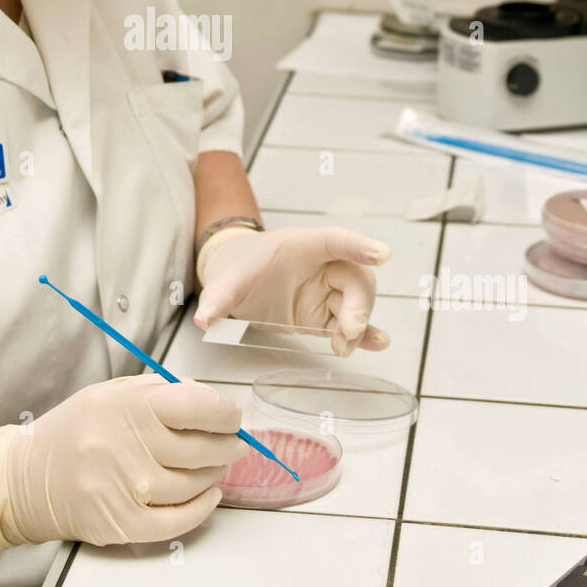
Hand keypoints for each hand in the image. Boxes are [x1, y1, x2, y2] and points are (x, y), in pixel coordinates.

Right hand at [0, 374, 248, 549]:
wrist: (26, 477)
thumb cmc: (75, 430)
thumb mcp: (112, 394)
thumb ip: (161, 392)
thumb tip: (210, 401)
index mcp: (127, 408)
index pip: (197, 408)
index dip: (225, 413)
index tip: (232, 417)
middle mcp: (127, 448)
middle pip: (202, 449)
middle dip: (227, 445)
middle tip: (232, 443)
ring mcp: (125, 489)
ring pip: (194, 485)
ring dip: (213, 475)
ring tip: (213, 465)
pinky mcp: (122, 523)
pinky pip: (178, 521)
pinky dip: (202, 509)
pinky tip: (209, 495)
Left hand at [193, 226, 391, 355]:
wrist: (238, 275)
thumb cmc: (239, 266)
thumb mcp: (225, 280)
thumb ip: (217, 298)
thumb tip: (204, 320)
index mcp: (303, 245)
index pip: (337, 240)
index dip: (360, 245)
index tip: (382, 253)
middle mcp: (323, 266)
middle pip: (356, 279)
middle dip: (358, 305)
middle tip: (347, 330)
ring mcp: (327, 292)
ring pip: (356, 305)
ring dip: (357, 326)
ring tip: (344, 346)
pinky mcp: (326, 316)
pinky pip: (351, 324)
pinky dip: (365, 335)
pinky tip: (376, 343)